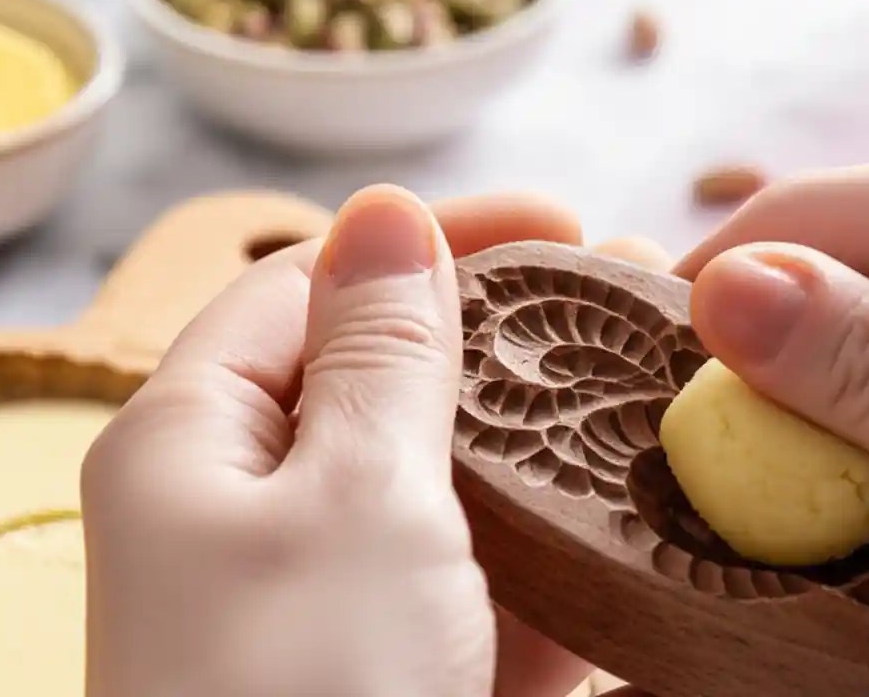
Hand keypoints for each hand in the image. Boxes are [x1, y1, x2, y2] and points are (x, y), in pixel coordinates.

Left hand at [81, 185, 668, 696]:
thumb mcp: (350, 498)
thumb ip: (383, 358)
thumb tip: (386, 218)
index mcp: (198, 443)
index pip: (313, 290)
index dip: (430, 242)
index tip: (557, 220)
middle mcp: (259, 514)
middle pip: (398, 387)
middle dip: (516, 343)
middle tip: (635, 300)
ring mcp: (343, 601)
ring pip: (461, 489)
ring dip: (559, 446)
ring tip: (670, 392)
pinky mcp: (409, 671)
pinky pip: (494, 588)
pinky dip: (568, 558)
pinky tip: (657, 520)